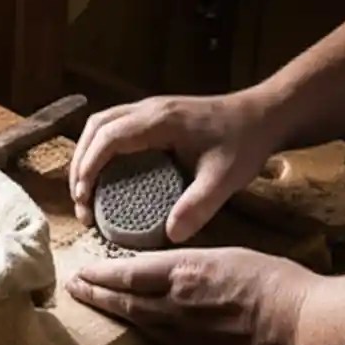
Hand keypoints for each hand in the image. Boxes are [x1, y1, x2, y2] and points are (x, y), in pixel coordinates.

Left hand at [66, 247, 317, 344]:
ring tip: (94, 303)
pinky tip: (134, 328)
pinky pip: (160, 344)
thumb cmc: (277, 285)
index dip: (99, 272)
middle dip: (95, 292)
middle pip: (123, 299)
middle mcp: (175, 305)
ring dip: (112, 312)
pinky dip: (142, 333)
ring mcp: (184, 336)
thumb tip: (173, 268)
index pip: (127, 272)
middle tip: (74, 287)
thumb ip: (194, 263)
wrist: (305, 329)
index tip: (81, 269)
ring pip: (137, 323)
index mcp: (183, 273)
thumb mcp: (229, 256)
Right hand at [69, 91, 281, 242]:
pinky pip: (113, 126)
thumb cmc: (245, 142)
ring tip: (85, 188)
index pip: (107, 138)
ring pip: (100, 124)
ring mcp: (148, 108)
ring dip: (86, 154)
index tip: (83, 199)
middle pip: (95, 128)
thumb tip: (170, 236)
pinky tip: (106, 172)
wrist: (264, 114)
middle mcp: (147, 109)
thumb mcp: (225, 178)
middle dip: (80, 164)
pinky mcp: (153, 114)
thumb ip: (198, 206)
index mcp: (159, 121)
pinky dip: (99, 149)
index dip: (88, 167)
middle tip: (80, 200)